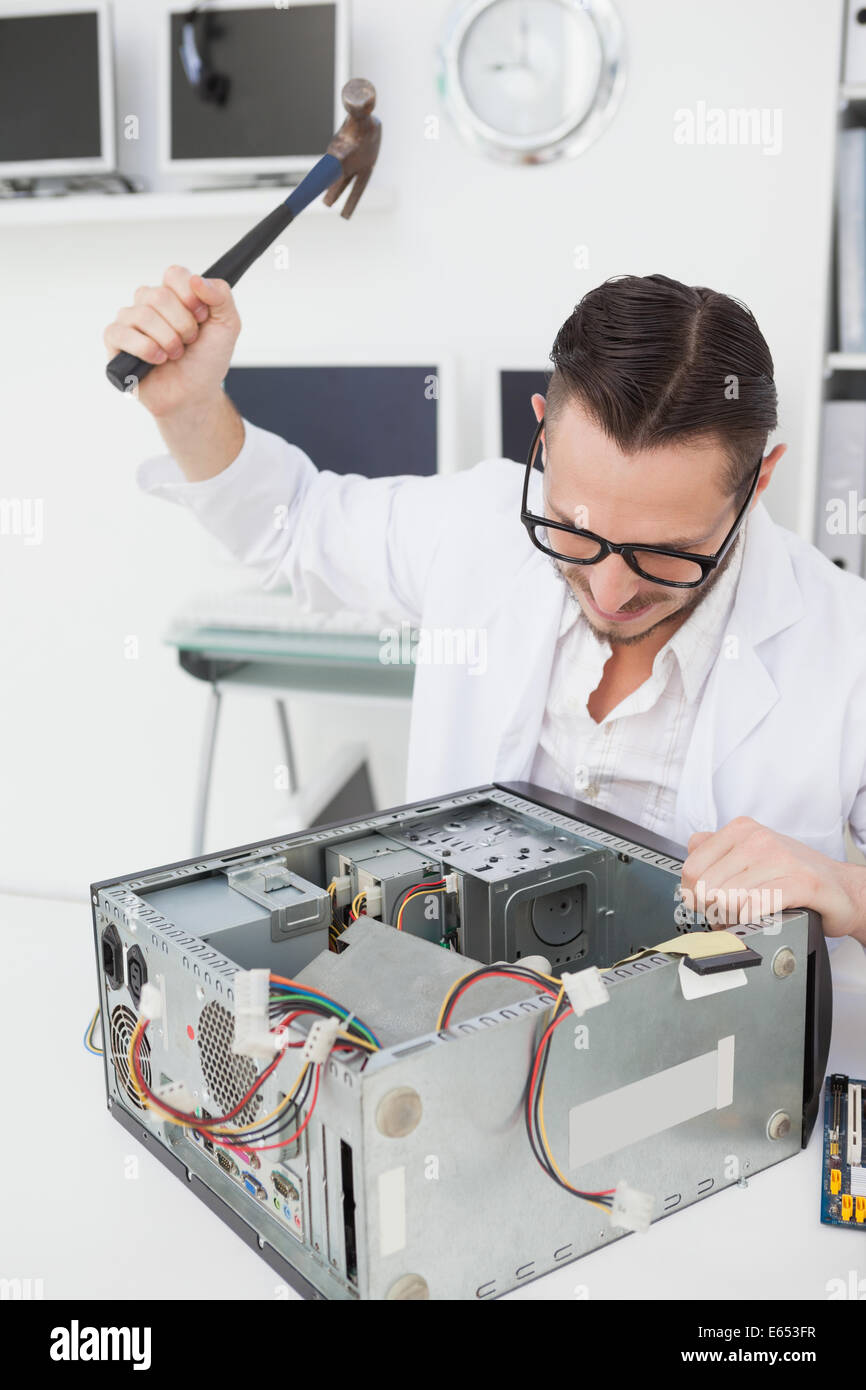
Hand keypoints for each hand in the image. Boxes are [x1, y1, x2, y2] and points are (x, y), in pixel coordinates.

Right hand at [103, 264, 240, 417]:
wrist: (194, 395)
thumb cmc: (206, 360)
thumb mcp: (228, 326)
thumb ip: (221, 296)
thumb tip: (197, 279)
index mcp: (174, 293)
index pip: (174, 274)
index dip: (190, 296)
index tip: (201, 318)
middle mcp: (149, 302)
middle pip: (159, 295)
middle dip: (182, 325)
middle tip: (189, 342)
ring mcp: (130, 320)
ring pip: (143, 315)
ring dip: (167, 340)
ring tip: (175, 355)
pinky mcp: (115, 341)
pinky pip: (121, 332)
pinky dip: (145, 348)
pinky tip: (157, 360)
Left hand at [680, 815, 865, 940]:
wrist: (841, 888)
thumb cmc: (792, 876)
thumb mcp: (748, 857)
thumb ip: (714, 858)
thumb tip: (689, 877)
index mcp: (740, 830)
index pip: (691, 868)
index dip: (696, 895)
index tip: (710, 904)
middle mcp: (757, 839)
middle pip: (705, 888)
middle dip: (714, 911)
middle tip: (732, 915)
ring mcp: (780, 858)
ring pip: (727, 899)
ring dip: (734, 920)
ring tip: (751, 917)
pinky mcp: (801, 882)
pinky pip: (757, 905)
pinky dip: (752, 919)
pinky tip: (763, 918)